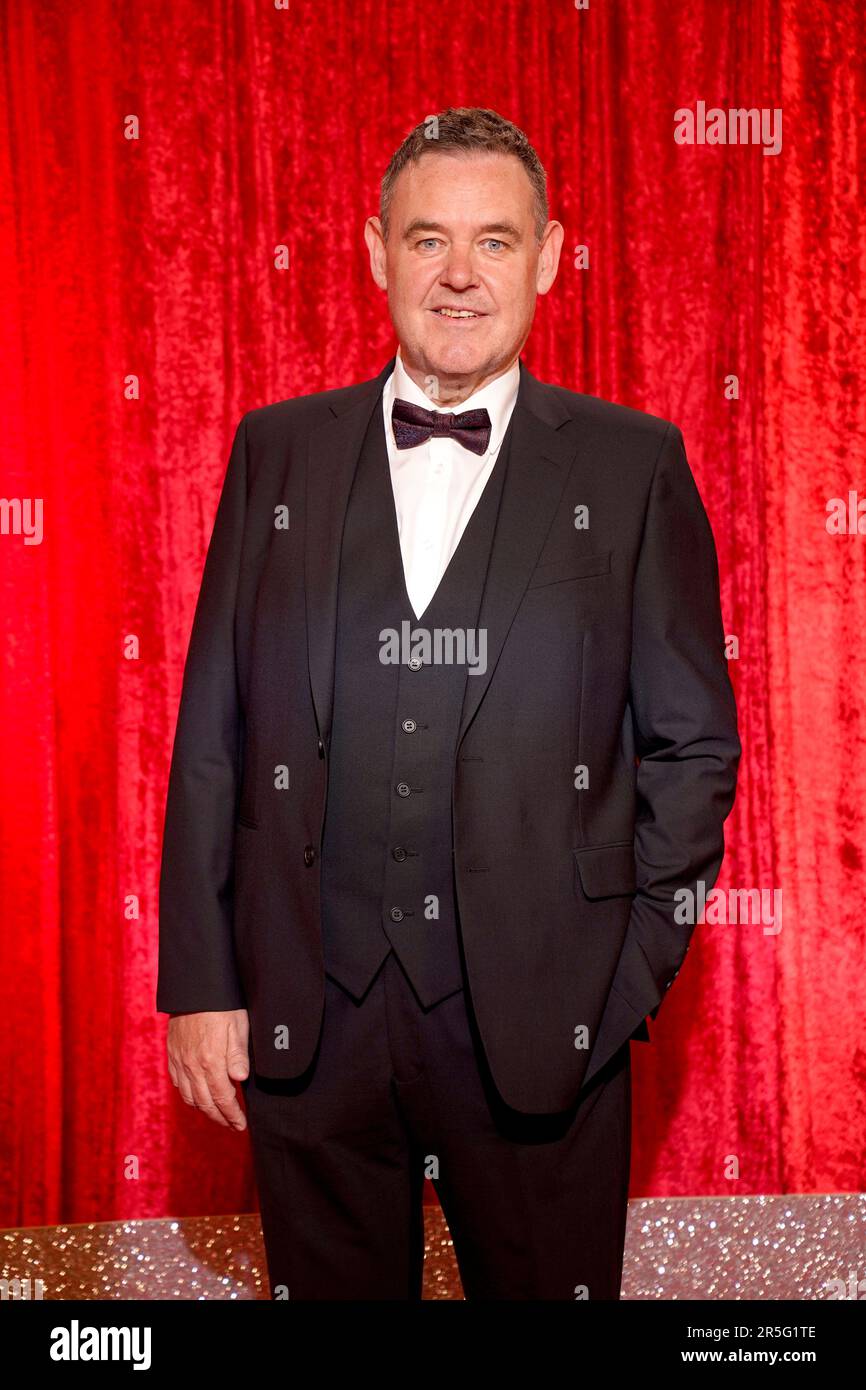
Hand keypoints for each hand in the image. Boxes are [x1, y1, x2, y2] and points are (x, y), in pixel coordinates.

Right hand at [167, 1009, 249, 1129]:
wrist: (193, 988)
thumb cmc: (221, 1005)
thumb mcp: (237, 1026)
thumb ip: (238, 1054)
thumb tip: (240, 1079)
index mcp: (211, 1061)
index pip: (222, 1098)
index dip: (232, 1115)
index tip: (240, 1125)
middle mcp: (192, 1066)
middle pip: (205, 1103)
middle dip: (220, 1118)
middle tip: (232, 1125)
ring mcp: (180, 1061)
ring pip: (190, 1097)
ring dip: (204, 1110)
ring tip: (217, 1115)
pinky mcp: (173, 1055)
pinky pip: (178, 1084)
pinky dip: (189, 1096)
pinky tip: (198, 1096)